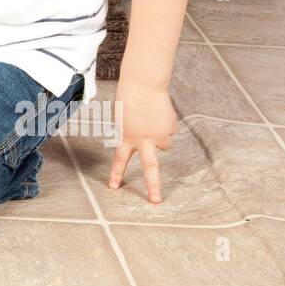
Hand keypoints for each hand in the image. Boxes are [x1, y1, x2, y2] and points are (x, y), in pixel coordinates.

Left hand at [108, 78, 176, 202]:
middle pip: (150, 168)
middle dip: (153, 187)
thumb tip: (148, 144)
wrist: (143, 83)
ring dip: (160, 136)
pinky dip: (165, 125)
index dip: (116, 173)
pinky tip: (159, 112)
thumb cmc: (129, 98)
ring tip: (152, 118)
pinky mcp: (170, 128)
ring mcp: (159, 135)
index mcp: (126, 137)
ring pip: (164, 144)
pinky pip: (169, 131)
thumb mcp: (122, 119)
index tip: (113, 187)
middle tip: (156, 202)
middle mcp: (143, 140)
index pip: (119, 159)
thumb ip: (131, 134)